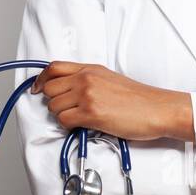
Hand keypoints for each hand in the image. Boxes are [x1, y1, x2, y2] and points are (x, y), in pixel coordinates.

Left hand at [29, 61, 178, 141]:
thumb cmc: (138, 99)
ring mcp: (88, 95)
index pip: (53, 68)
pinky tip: (84, 125)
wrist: (158, 109)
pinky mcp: (91, 113)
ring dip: (63, 116)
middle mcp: (86, 79)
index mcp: (90, 69)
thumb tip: (67, 90)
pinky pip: (64, 120)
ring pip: (54, 107)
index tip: (37, 89)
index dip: (41, 80)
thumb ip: (87, 79)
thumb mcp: (109, 79)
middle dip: (54, 102)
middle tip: (68, 110)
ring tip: (80, 119)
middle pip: (49, 89)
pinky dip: (70, 126)